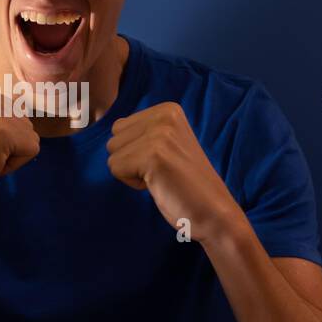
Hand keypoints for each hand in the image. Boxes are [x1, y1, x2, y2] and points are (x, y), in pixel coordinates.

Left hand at [106, 101, 241, 241]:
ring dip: (131, 172)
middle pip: (114, 138)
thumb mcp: (165, 144)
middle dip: (130, 159)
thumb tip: (108, 125)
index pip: (120, 127)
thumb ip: (142, 132)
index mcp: (168, 109)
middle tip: (160, 171)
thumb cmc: (185, 183)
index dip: (135, 150)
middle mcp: (165, 115)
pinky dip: (132, 183)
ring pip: (113, 154)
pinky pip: (116, 168)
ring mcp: (160, 134)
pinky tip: (158, 184)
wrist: (213, 211)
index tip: (163, 161)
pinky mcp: (153, 155)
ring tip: (160, 177)